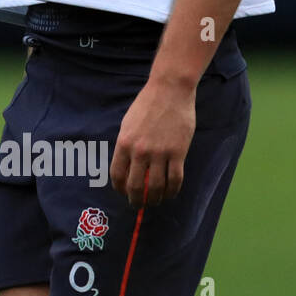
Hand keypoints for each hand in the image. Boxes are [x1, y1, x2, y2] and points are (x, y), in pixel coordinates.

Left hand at [110, 77, 195, 207]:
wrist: (169, 91)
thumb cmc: (147, 105)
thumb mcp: (127, 124)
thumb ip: (126, 145)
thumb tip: (126, 166)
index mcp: (124, 143)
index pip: (117, 175)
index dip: (119, 188)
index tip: (123, 193)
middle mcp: (139, 151)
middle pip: (135, 186)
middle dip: (136, 200)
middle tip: (138, 205)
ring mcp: (160, 153)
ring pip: (156, 187)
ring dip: (155, 199)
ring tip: (155, 202)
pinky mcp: (178, 153)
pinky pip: (175, 179)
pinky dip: (173, 191)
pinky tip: (171, 193)